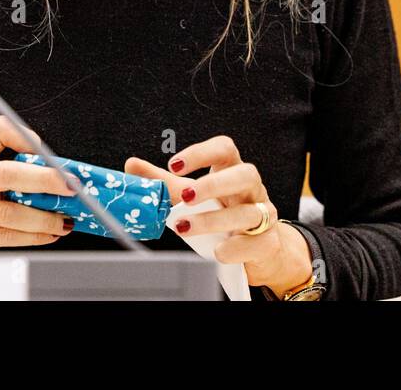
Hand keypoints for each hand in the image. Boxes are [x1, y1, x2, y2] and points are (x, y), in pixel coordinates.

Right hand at [0, 115, 78, 252]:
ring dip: (44, 218)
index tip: (48, 153)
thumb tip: (60, 172)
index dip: (26, 138)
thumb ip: (12, 164)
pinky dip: (33, 236)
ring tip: (65, 220)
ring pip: (8, 213)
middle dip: (45, 180)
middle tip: (71, 187)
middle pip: (7, 174)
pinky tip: (49, 234)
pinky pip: (5, 236)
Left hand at [125, 135, 312, 293]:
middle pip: (244, 174)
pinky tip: (217, 251)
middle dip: (213, 184)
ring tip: (185, 228)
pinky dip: (235, 247)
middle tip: (186, 197)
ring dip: (214, 220)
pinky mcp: (268, 241)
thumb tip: (132, 165)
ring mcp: (264, 214)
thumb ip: (164, 183)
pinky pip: (256, 242)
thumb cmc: (223, 212)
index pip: (224, 149)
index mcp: (232, 170)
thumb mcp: (192, 195)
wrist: (257, 248)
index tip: (174, 166)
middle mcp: (251, 188)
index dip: (201, 153)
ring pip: (248, 212)